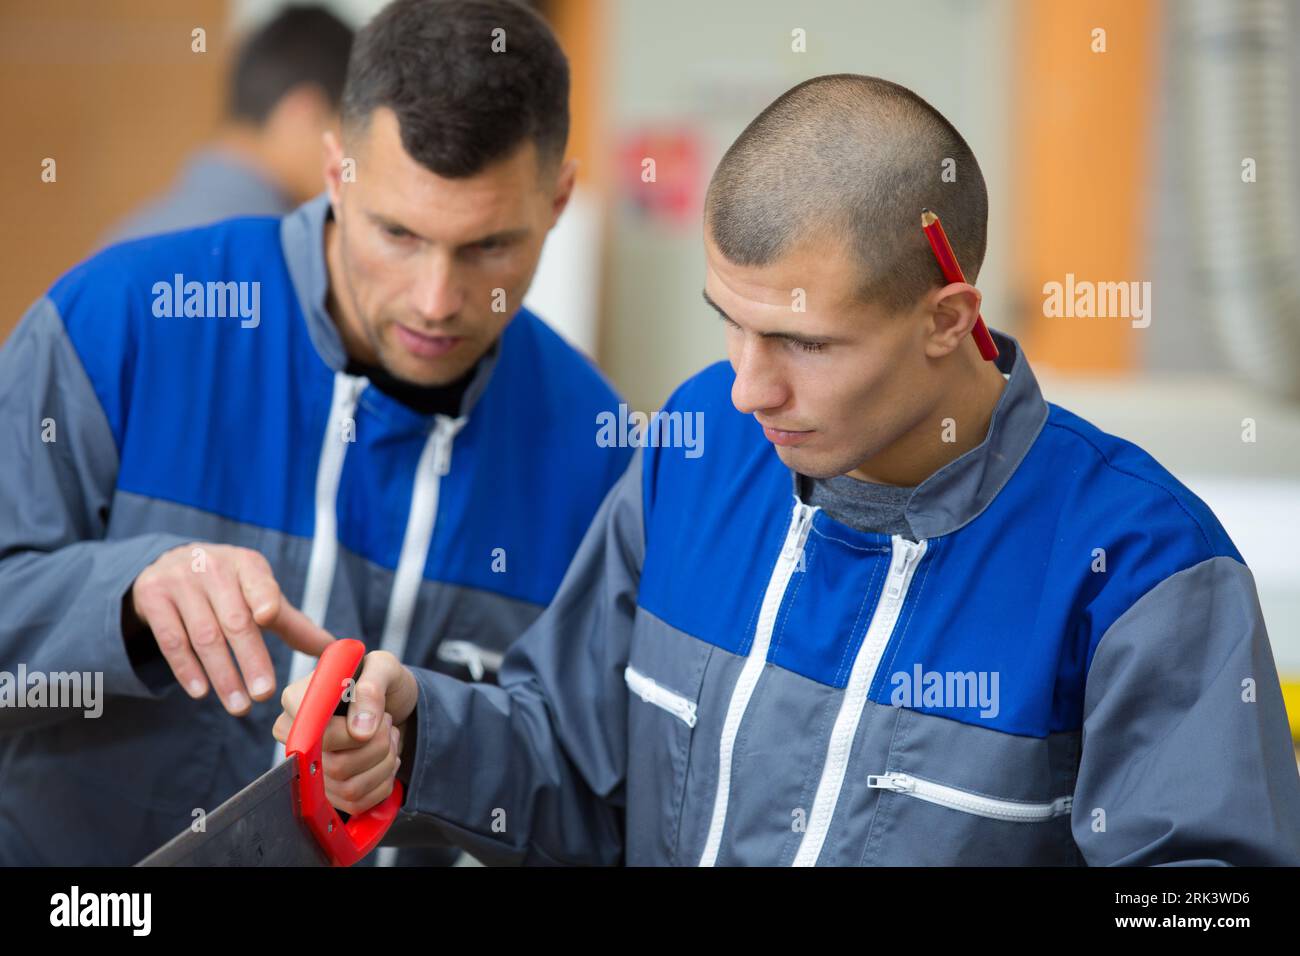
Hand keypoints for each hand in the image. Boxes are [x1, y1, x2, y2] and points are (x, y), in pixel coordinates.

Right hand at [129, 543, 333, 713]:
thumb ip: (291, 622)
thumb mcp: (258, 593)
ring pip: (203, 635)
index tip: (268, 617)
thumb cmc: (228, 585)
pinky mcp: (152, 598)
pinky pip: (171, 640)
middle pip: (234, 619)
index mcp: (246, 564)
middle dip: (251, 658)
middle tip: (265, 693)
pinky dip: (186, 669)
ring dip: (222, 674)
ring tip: (239, 706)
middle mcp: (212, 568)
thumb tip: (334, 650)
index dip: (263, 596)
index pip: (258, 581)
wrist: (169, 562)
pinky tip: (201, 692)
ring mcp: (179, 581)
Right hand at [272, 650, 417, 813]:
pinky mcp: (326, 790)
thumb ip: (371, 689)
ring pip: (348, 787)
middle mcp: (296, 735)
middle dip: (378, 745)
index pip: (307, 731)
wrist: (394, 704)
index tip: (372, 721)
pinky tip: (384, 759)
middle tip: (387, 722)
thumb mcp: (384, 668)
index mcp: (298, 699)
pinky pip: (357, 803)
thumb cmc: (382, 681)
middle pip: (334, 765)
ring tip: (387, 737)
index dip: (343, 733)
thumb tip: (359, 731)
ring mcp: (309, 766)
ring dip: (384, 763)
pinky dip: (383, 782)